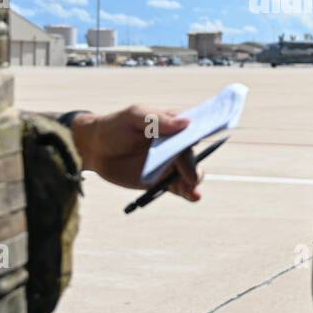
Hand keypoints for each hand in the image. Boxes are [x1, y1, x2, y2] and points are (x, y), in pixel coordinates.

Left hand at [68, 106, 203, 201]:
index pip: (194, 127)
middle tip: (190, 175)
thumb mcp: (133, 117)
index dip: (207, 128)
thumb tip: (186, 123)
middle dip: (193, 165)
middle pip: (192, 154)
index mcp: (172, 124)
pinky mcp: (162, 181)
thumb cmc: (114, 127)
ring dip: (195, 180)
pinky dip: (188, 192)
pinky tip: (193, 196)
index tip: (218, 131)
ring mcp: (170, 163)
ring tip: (192, 189)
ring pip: (190, 173)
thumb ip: (158, 120)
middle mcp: (175, 144)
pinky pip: (179, 188)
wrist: (95, 150)